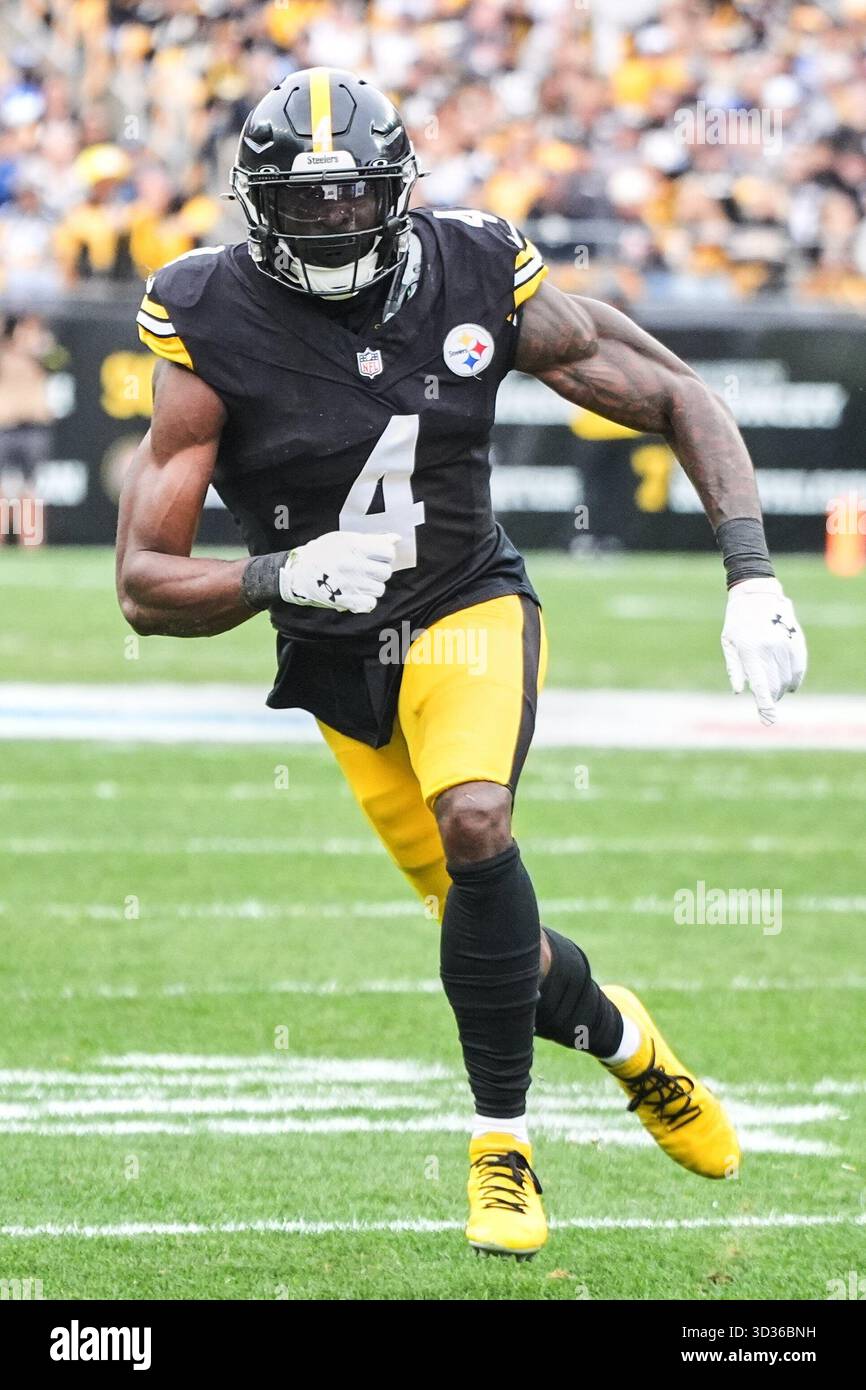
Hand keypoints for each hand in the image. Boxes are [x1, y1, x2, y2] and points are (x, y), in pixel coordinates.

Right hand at [279, 531, 399, 613]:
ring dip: (372, 586)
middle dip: (378, 571)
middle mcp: (354, 565)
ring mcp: (350, 584)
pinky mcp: (346, 600)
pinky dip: (366, 601)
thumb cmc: (321, 553)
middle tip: (366, 570)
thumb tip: (396, 539)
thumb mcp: (343, 539)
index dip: (385, 554)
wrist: (297, 573)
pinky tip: (357, 594)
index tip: (376, 556)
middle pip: (386, 572)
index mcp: (354, 546)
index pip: (388, 552)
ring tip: (359, 582)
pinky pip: (371, 603)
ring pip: (380, 589)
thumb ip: (371, 539)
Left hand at [721, 577, 806, 724]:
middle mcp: (770, 648)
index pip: (760, 685)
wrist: (758, 594)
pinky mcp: (797, 642)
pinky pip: (798, 669)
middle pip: (775, 686)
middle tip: (765, 700)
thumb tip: (739, 692)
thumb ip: (734, 669)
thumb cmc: (737, 622)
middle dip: (770, 698)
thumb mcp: (728, 643)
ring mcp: (785, 644)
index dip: (765, 706)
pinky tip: (788, 684)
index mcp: (750, 650)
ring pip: (787, 680)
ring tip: (773, 687)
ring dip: (781, 689)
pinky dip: (794, 680)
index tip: (769, 721)